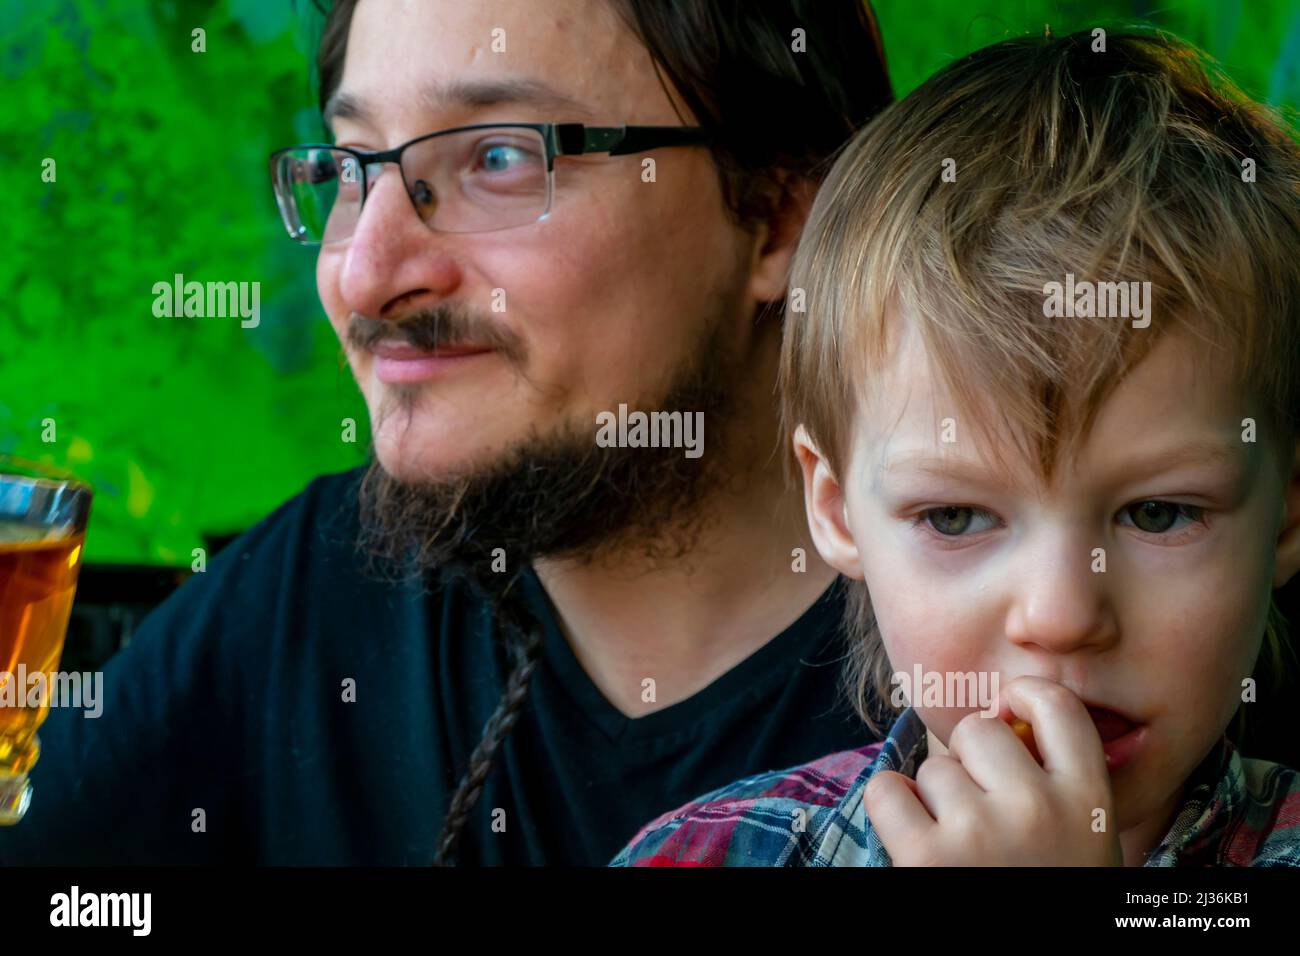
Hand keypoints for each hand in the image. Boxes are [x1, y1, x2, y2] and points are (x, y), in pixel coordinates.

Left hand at [864, 677, 1121, 865]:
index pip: (1060, 707)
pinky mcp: (924, 856)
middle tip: (982, 814)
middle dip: (971, 762)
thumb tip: (1000, 717)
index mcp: (1088, 805)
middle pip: (981, 732)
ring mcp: (979, 831)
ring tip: (961, 849)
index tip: (1008, 705)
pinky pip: (886, 790)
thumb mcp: (1084, 844)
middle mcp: (1037, 808)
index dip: (1025, 694)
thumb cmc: (1047, 892)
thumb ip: (1059, 785)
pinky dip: (891, 810)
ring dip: (935, 799)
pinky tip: (914, 842)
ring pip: (934, 767)